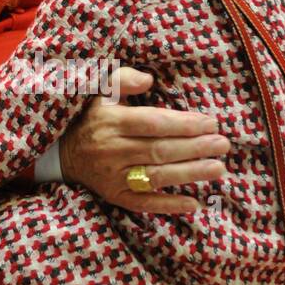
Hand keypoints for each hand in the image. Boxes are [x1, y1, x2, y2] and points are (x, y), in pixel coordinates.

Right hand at [59, 66, 228, 214]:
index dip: (184, 124)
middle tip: (223, 145)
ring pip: (156, 176)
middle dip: (195, 148)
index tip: (211, 123)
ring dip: (189, 174)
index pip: (154, 123)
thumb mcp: (99, 90)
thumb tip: (149, 79)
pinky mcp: (114, 195)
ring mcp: (113, 176)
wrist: (61, 151)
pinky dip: (169, 205)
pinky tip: (194, 203)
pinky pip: (143, 203)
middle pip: (160, 150)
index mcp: (111, 121)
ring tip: (218, 169)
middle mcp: (112, 150)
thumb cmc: (91, 117)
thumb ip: (124, 79)